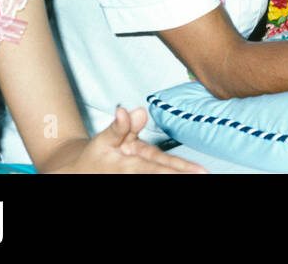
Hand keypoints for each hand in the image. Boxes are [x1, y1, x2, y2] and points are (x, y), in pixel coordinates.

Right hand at [59, 107, 205, 173]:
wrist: (80, 172)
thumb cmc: (96, 156)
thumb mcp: (104, 139)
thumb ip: (121, 126)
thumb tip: (139, 111)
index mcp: (130, 163)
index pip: (158, 167)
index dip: (178, 170)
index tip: (198, 172)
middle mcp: (136, 171)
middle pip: (164, 172)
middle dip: (185, 174)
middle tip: (207, 174)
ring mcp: (138, 177)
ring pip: (162, 174)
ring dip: (180, 174)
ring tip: (202, 174)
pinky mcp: (138, 177)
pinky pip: (155, 175)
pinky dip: (171, 172)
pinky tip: (188, 173)